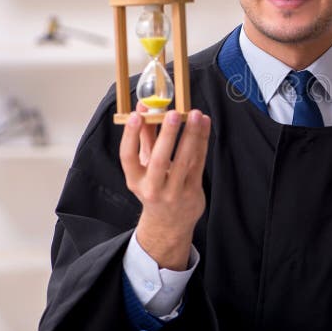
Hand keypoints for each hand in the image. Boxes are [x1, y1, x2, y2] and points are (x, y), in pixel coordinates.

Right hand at [120, 103, 210, 269]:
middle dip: (167, 134)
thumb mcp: (145, 167)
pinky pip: (198, 162)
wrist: (170, 222)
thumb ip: (144, 137)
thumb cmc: (155, 186)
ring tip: (195, 114)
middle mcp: (152, 188)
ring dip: (191, 135)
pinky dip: (202, 141)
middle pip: (159, 160)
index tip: (137, 115)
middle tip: (173, 113)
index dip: (130, 135)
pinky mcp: (192, 190)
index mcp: (135, 180)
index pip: (127, 156)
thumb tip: (143, 107)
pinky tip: (204, 124)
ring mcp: (174, 191)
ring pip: (184, 160)